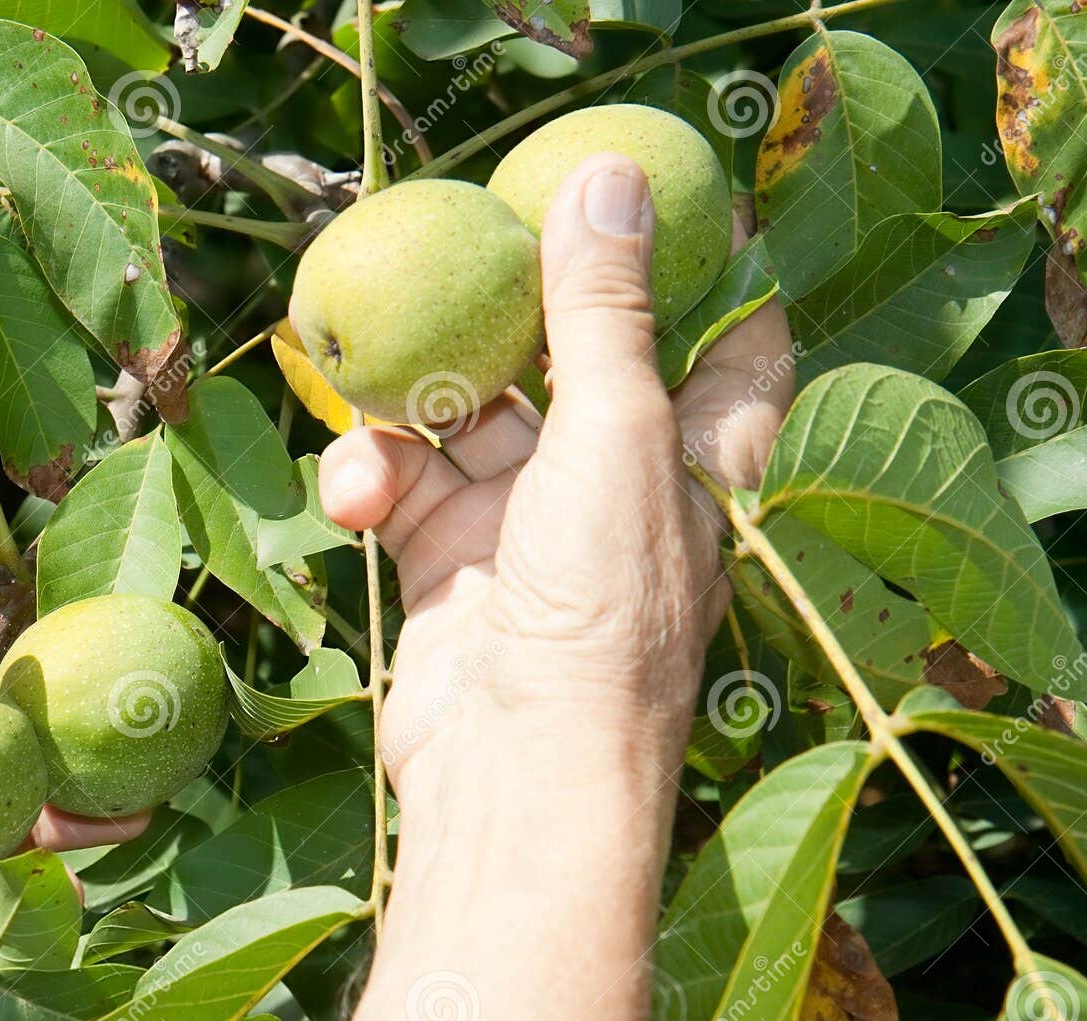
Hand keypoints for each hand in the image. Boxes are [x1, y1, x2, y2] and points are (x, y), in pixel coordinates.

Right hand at [327, 155, 793, 1020]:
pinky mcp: (449, 565)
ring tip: (371, 398)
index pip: (733, 346)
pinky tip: (353, 496)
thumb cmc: (601, 608)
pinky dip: (372, 480)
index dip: (708, 274)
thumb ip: (605, 310)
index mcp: (696, 457)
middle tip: (464, 249)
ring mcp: (527, 526)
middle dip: (515, 312)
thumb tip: (610, 178)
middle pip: (573, 362)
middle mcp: (616, 485)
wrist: (514, 776)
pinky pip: (404, 486)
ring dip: (413, 405)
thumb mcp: (614, 435)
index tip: (656, 209)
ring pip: (466, 418)